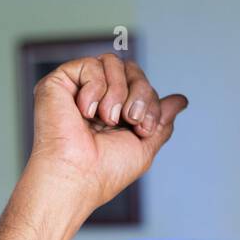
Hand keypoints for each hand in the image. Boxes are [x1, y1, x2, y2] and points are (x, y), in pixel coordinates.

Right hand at [23, 53, 186, 218]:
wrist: (78, 177)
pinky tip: (85, 112)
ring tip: (106, 118)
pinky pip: (90, 65)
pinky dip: (95, 89)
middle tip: (131, 120)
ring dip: (117, 92)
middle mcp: (94, 98)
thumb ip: (160, 121)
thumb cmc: (105, 171)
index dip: (150, 101)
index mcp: (112, 112)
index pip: (141, 85)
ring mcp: (76, 89)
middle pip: (130, 69)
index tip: (143, 129)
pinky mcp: (58, 83)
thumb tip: (181, 101)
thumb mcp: (144, 146)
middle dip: (140, 93)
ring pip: (112, 62)